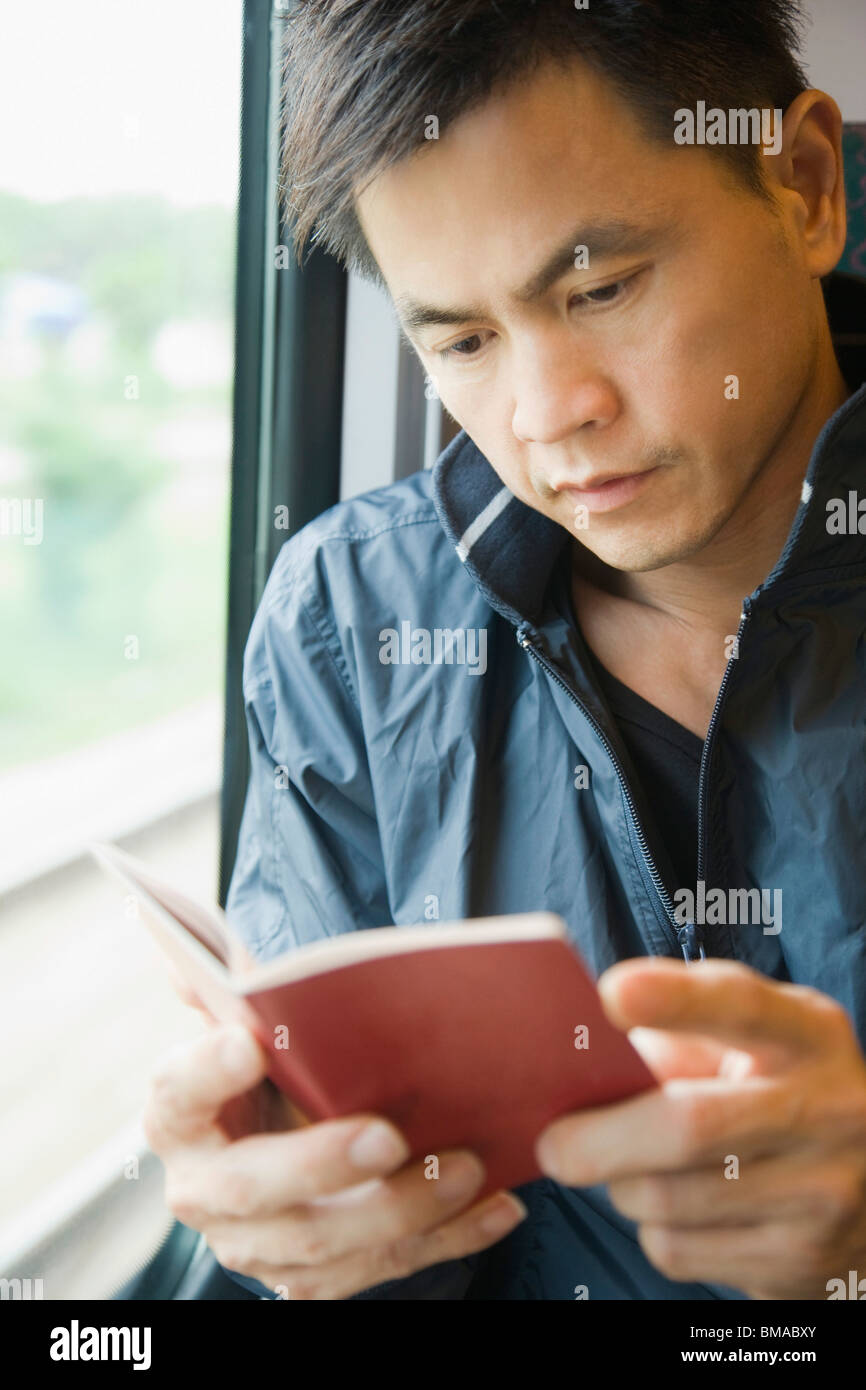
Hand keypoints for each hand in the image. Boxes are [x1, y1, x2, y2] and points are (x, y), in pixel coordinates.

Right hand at [143, 1024, 527, 1299]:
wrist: (274, 1149)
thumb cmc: (268, 1076)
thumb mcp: (246, 1028)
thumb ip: (231, 991)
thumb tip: (202, 953)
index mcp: (179, 1116)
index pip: (179, 1092)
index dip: (208, 1070)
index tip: (250, 1042)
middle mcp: (205, 1191)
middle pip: (253, 1187)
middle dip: (321, 1164)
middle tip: (388, 1136)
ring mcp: (257, 1245)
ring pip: (323, 1244)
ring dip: (402, 1208)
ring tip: (466, 1167)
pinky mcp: (313, 1278)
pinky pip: (383, 1267)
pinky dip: (448, 1239)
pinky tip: (497, 1206)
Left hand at [534, 957, 865, 1299]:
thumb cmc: (779, 1092)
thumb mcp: (754, 1043)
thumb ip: (681, 1034)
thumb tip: (589, 1055)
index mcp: (809, 1035)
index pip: (740, 1006)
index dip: (674, 1000)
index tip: (611, 995)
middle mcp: (829, 1111)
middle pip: (689, 1127)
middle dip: (601, 1138)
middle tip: (553, 1143)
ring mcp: (822, 1195)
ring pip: (668, 1200)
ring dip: (625, 1184)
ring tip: (634, 1167)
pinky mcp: (798, 1265)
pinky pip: (680, 1251)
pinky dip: (656, 1229)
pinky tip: (682, 1209)